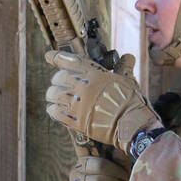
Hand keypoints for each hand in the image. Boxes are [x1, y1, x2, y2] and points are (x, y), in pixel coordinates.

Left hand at [45, 50, 159, 151]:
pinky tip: (55, 110)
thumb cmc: (131, 101)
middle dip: (58, 80)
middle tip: (61, 83)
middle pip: (58, 78)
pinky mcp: (75, 121)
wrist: (131, 124)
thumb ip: (123, 67)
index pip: (68, 61)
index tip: (48, 57)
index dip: (56, 58)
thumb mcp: (128, 80)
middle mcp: (82, 86)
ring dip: (53, 95)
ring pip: (54, 95)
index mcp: (94, 73)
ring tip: (57, 97)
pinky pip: (55, 112)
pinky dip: (53, 110)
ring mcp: (77, 104)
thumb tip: (128, 57)